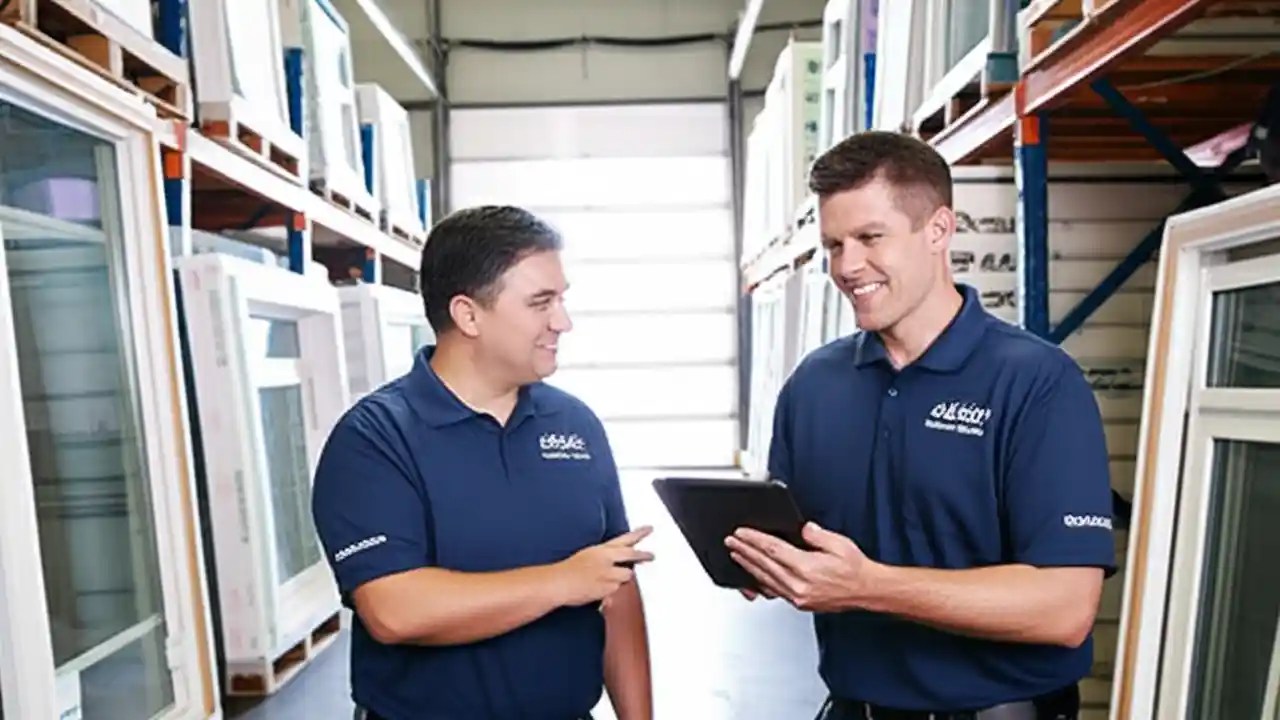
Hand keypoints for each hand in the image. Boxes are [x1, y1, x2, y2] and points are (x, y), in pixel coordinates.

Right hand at [556, 526, 653, 606]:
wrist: (559, 583)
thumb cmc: (568, 571)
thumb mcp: (587, 557)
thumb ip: (604, 560)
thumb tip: (618, 566)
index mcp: (601, 549)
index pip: (624, 539)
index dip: (639, 534)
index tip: (649, 529)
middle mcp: (607, 559)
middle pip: (632, 555)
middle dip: (643, 555)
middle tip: (651, 556)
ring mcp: (609, 573)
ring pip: (627, 576)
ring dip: (620, 579)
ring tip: (603, 581)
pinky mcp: (609, 587)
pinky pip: (616, 590)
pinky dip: (610, 592)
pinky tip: (596, 590)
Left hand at [724, 522, 873, 612]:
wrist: (868, 591)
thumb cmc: (856, 570)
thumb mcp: (839, 544)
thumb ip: (816, 535)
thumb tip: (801, 529)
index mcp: (807, 568)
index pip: (773, 550)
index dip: (754, 540)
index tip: (741, 533)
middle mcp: (799, 585)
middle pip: (764, 564)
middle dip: (745, 551)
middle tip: (731, 541)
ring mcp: (798, 596)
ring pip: (765, 579)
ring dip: (748, 566)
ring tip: (736, 555)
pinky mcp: (799, 602)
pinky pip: (774, 590)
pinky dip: (760, 581)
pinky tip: (753, 576)